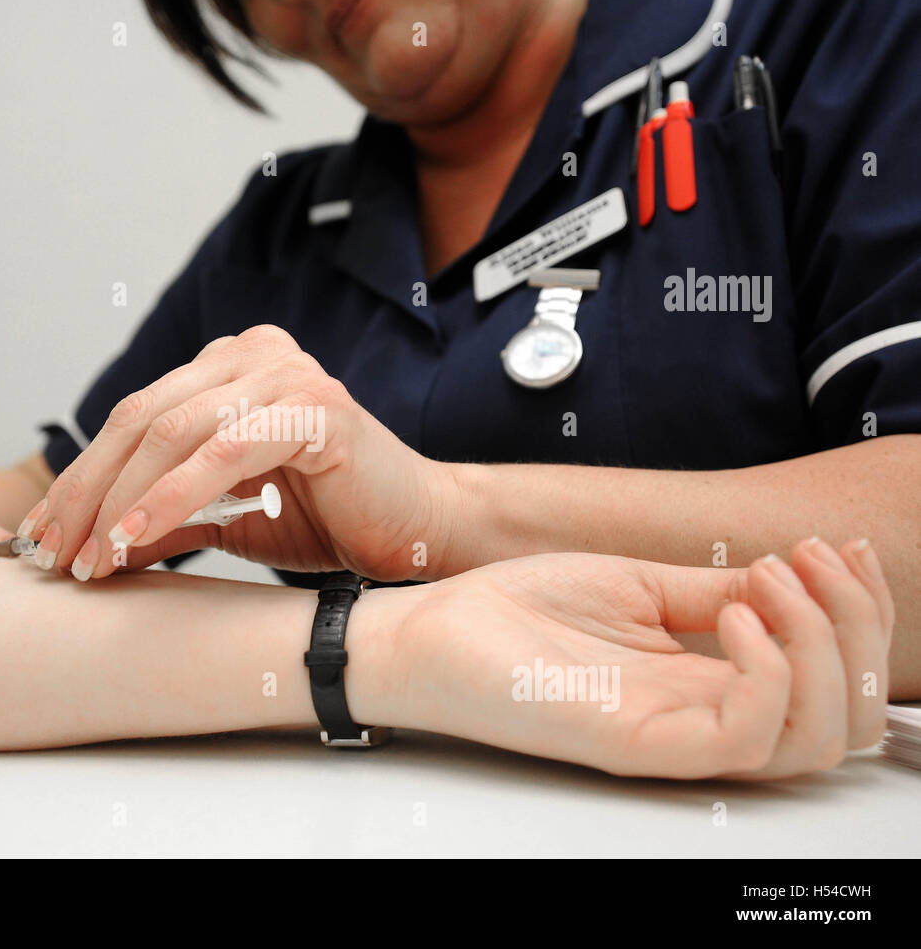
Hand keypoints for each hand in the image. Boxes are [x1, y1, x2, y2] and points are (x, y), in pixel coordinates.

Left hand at [16, 324, 442, 580]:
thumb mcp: (226, 519)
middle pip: (140, 419)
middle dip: (86, 493)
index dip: (80, 477)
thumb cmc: (330, 518)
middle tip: (52, 556)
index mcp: (229, 367)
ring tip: (89, 561)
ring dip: (118, 502)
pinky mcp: (315, 409)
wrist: (420, 531)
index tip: (42, 538)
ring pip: (171, 433)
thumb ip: (162, 519)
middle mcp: (253, 354)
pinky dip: (170, 498)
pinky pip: (222, 453)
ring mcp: (285, 374)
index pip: (133, 417)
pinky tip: (133, 539)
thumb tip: (88, 546)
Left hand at [395, 537, 891, 778]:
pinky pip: (745, 738)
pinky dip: (768, 669)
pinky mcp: (637, 744)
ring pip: (815, 737)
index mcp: (704, 679)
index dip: (859, 613)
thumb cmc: (518, 609)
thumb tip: (789, 577)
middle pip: (845, 717)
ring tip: (770, 581)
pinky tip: (729, 613)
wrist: (433, 626)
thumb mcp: (634, 583)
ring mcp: (673, 735)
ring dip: (824, 645)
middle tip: (811, 562)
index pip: (831, 678)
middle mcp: (701, 715)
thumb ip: (712, 589)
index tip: (832, 548)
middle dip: (860, 628)